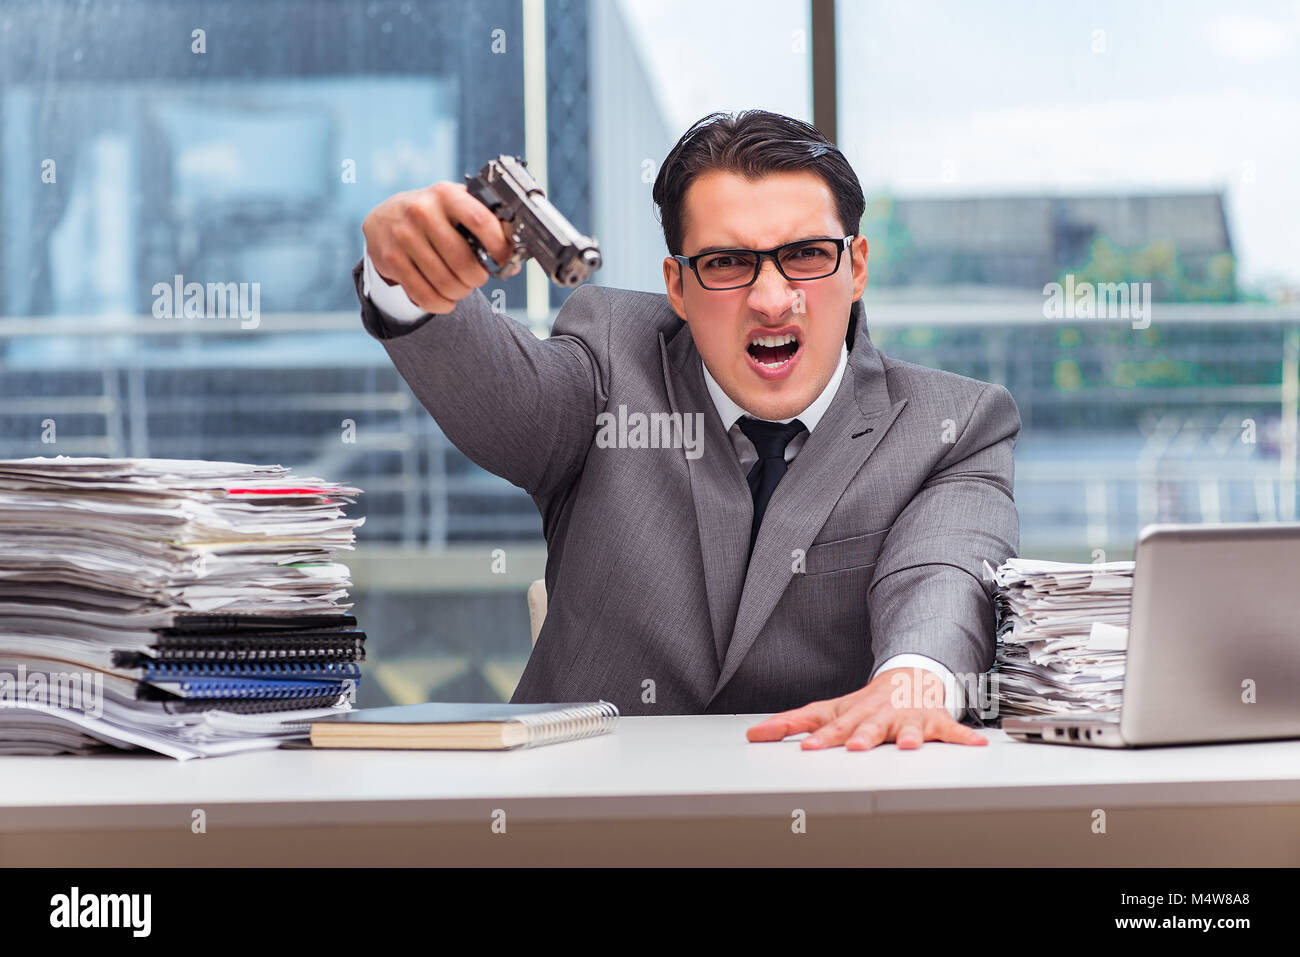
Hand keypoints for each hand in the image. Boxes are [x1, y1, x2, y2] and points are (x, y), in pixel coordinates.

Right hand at [362, 181, 516, 313]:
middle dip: (477, 278)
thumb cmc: (432, 215)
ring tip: (461, 287)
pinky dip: (441, 304)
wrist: (384, 219)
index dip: (499, 246)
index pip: (481, 221)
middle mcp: (422, 212)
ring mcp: (403, 236)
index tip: (504, 260)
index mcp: (446, 194)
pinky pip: (424, 296)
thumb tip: (515, 257)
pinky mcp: (391, 260)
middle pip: (463, 262)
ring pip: (445, 283)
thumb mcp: (457, 206)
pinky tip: (445, 299)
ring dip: (460, 293)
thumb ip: (487, 223)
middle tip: (477, 278)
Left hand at [746, 667, 987, 749]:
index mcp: (853, 714)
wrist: (909, 677)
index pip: (834, 727)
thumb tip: (754, 734)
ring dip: (908, 737)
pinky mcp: (934, 722)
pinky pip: (952, 732)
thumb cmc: (865, 702)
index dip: (821, 738)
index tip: (808, 749)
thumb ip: (792, 724)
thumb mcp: (829, 710)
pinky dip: (964, 738)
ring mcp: (907, 718)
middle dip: (862, 737)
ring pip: (908, 729)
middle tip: (855, 747)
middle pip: (870, 727)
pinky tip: (976, 745)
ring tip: (909, 746)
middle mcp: (879, 715)